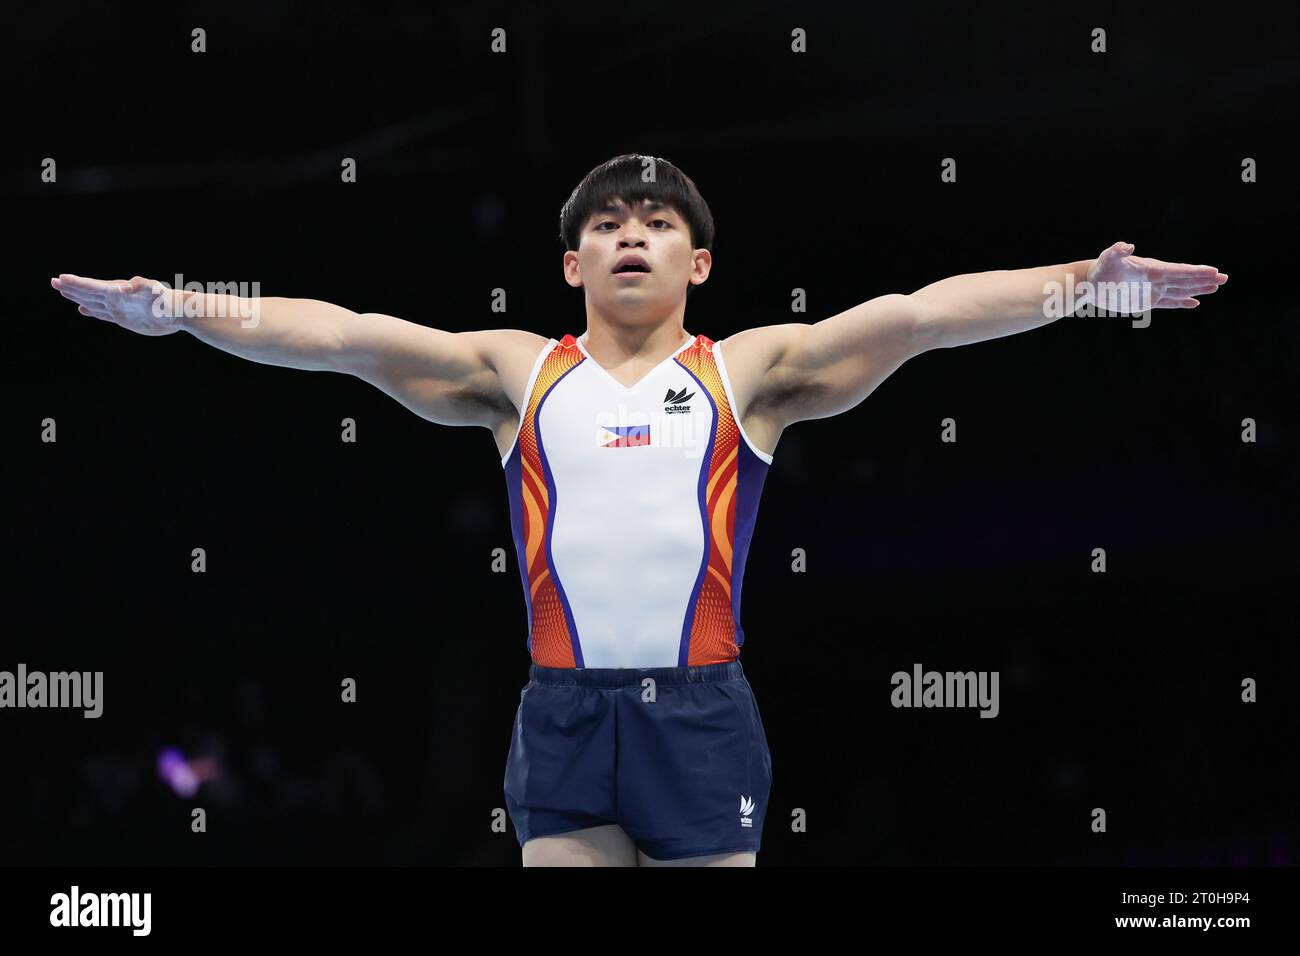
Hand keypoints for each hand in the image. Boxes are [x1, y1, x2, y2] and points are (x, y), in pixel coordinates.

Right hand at [50, 274, 181, 335]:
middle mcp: (115, 298)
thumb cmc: (167, 300)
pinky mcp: (124, 318)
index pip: (93, 286)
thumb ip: (139, 286)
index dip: (77, 283)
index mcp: (118, 291)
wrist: (177, 313)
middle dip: (71, 287)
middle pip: (88, 292)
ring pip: (93, 302)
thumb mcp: (155, 290)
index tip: (61, 278)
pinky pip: (103, 314)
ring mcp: (118, 308)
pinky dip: (91, 311)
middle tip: (53, 281)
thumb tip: (122, 288)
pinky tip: (83, 310)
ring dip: (78, 297)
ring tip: (63, 291)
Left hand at [1086, 242, 1227, 309]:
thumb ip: (1117, 251)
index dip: (1196, 272)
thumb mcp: (1108, 258)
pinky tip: (1195, 303)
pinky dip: (1182, 303)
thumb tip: (1127, 246)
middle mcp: (1156, 279)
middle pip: (1185, 279)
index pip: (1179, 271)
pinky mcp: (1146, 301)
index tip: (1214, 271)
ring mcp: (1153, 290)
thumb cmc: (1100, 268)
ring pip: (1181, 290)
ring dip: (1198, 289)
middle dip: (1204, 279)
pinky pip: (1169, 303)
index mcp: (1152, 269)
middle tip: (1225, 278)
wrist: (1090, 283)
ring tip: (1216, 287)